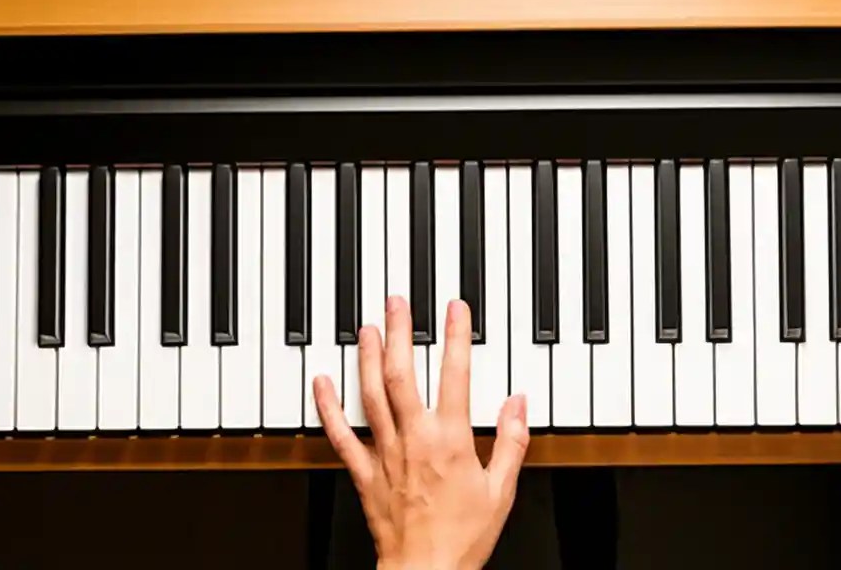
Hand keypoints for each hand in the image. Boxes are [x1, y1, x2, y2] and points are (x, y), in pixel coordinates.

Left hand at [313, 296, 529, 569]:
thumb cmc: (462, 538)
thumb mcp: (501, 490)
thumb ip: (511, 442)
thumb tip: (518, 404)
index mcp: (451, 440)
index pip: (455, 375)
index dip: (456, 337)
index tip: (455, 309)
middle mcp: (414, 439)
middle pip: (402, 374)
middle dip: (400, 333)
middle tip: (396, 302)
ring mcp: (385, 454)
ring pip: (371, 395)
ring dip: (367, 357)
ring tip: (367, 327)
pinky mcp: (364, 473)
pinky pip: (341, 434)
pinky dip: (328, 406)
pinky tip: (322, 382)